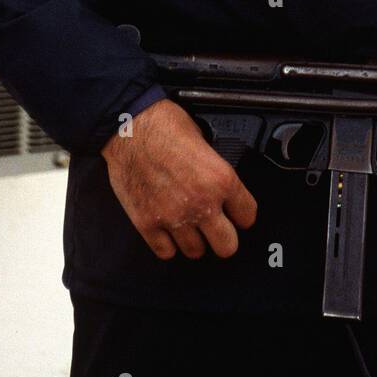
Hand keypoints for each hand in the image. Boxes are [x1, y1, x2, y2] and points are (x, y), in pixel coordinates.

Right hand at [100, 98, 257, 259]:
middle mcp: (201, 203)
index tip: (237, 215)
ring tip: (189, 227)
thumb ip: (213, 170)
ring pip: (196, 252)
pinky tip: (167, 230)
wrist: (128, 127)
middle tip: (217, 228)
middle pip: (227, 246)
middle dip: (224, 238)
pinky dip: (168, 244)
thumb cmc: (163, 125)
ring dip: (194, 240)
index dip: (243, 215)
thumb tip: (216, 184)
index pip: (248, 216)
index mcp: (220, 179)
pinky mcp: (147, 223)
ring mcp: (173, 217)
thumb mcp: (204, 140)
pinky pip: (165, 251)